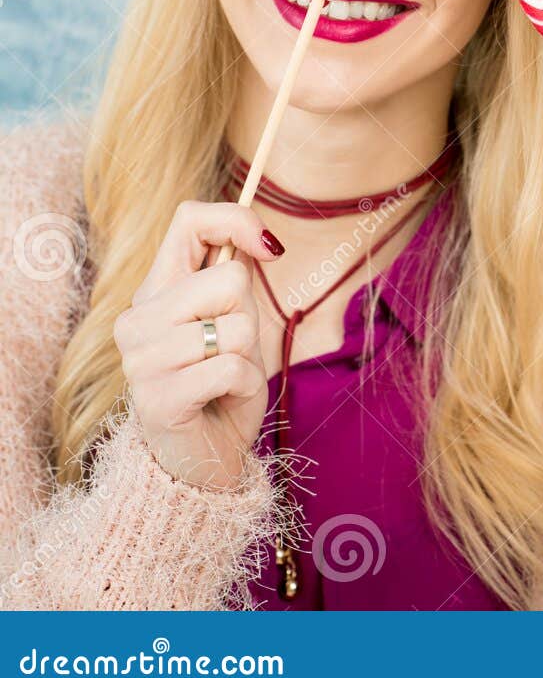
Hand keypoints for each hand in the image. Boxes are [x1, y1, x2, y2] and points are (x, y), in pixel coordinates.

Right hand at [115, 202, 278, 490]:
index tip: (270, 250)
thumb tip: (264, 241)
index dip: (238, 221)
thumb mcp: (235, 320)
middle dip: (249, 317)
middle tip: (230, 351)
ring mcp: (140, 360)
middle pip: (228, 278)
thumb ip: (234, 279)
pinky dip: (246, 386)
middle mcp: (137, 319)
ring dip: (248, 358)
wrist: (203, 457)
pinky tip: (223, 399)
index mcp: (156, 290)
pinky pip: (233, 369)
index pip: (189, 220)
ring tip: (223, 378)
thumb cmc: (223, 382)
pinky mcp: (157, 399)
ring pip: (237, 327)